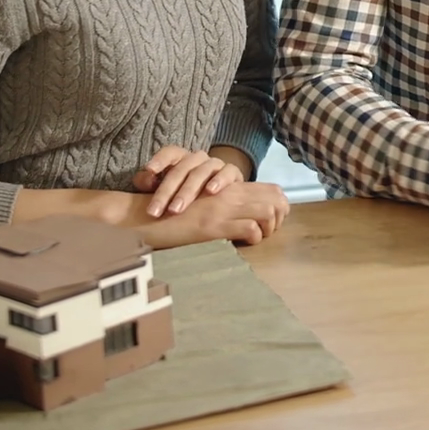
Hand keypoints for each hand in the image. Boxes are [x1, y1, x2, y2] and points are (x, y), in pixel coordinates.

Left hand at [133, 145, 244, 217]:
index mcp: (180, 158)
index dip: (159, 160)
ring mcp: (215, 164)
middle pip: (181, 169)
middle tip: (155, 212)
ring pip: (201, 172)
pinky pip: (227, 171)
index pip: (170, 152)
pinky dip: (219, 180)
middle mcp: (197, 158)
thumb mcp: (167, 188)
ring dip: (187, 191)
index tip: (149, 170)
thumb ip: (150, 183)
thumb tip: (144, 181)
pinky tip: (211, 191)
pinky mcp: (232, 172)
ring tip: (176, 209)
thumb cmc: (187, 192)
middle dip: (166, 191)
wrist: (224, 193)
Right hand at [135, 181, 289, 248]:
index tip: (274, 222)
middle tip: (269, 232)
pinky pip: (250, 228)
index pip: (272, 189)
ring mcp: (222, 207)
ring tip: (257, 237)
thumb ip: (228, 204)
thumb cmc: (175, 215)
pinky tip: (241, 242)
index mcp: (228, 187)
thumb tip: (253, 218)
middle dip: (280, 217)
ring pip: (267, 211)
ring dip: (269, 228)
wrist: (147, 217)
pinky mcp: (214, 225)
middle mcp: (229, 193)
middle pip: (275, 198)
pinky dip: (253, 238)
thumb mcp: (206, 203)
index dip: (281, 206)